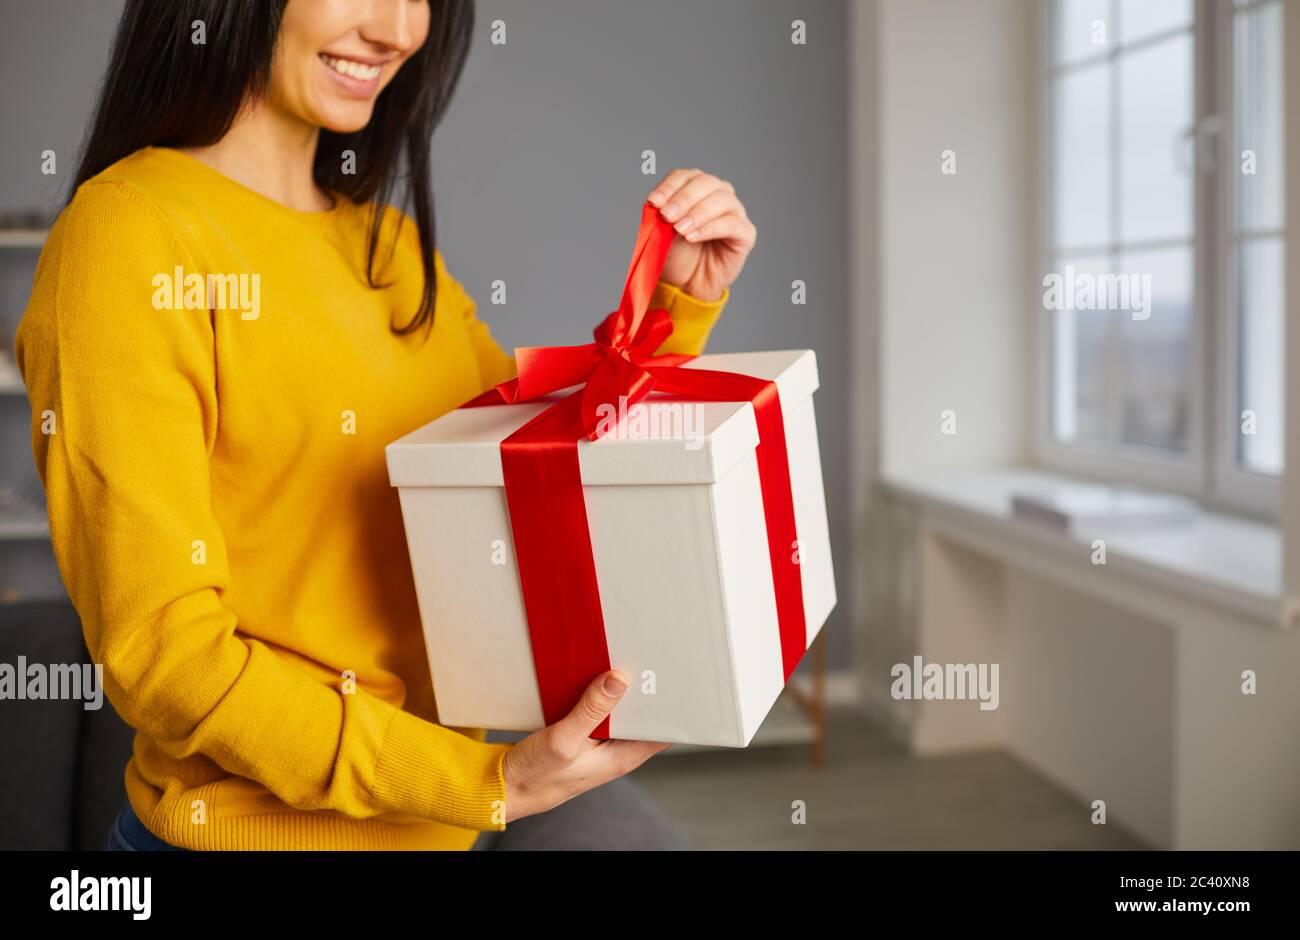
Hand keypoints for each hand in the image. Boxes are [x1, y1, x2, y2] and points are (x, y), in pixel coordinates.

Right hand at [500, 670, 669, 821]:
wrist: (507, 786)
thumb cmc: (537, 775)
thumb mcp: (564, 740)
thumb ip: (591, 710)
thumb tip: (619, 679)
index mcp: (623, 757)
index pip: (663, 731)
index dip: (670, 706)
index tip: (672, 678)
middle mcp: (617, 749)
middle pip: (643, 715)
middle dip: (645, 689)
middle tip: (647, 656)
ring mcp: (601, 741)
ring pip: (620, 709)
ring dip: (619, 688)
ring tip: (623, 658)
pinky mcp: (585, 734)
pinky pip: (600, 709)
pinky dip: (597, 693)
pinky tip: (593, 675)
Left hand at [648, 169, 756, 302]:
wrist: (688, 284)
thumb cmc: (677, 255)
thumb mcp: (662, 232)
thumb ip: (662, 216)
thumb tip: (657, 204)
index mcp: (696, 188)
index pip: (685, 176)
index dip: (669, 187)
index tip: (653, 202)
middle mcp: (719, 194)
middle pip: (706, 183)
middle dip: (683, 198)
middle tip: (666, 215)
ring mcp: (735, 212)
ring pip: (722, 200)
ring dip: (698, 213)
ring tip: (679, 229)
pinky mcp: (745, 233)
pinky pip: (731, 224)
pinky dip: (709, 228)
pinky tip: (692, 237)